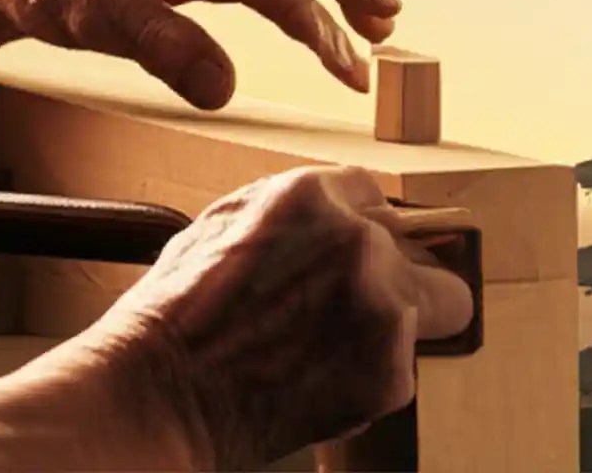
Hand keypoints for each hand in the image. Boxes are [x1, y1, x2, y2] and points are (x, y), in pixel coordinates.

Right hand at [91, 165, 472, 468]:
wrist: (158, 396)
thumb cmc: (175, 314)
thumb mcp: (222, 222)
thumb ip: (292, 209)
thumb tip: (340, 212)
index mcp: (312, 197)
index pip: (374, 195)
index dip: (363, 226)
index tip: (360, 251)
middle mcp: (358, 244)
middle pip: (419, 250)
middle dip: (392, 274)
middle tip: (350, 305)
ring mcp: (381, 310)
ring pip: (433, 307)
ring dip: (389, 324)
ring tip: (327, 347)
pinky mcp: (390, 373)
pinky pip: (405, 366)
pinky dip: (371, 374)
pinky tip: (320, 377)